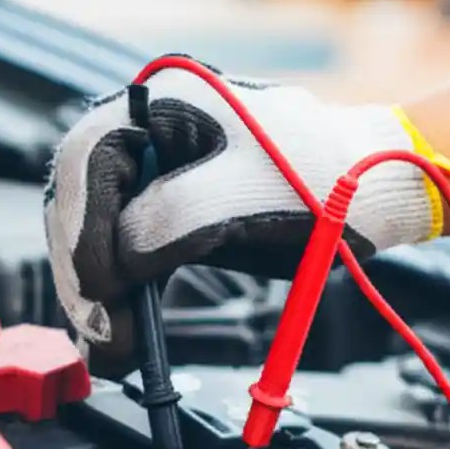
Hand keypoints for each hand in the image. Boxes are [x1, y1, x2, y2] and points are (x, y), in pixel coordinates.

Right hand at [44, 57, 449, 374]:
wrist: (371, 189)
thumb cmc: (326, 176)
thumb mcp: (246, 194)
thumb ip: (171, 218)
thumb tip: (114, 265)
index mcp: (162, 101)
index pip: (89, 160)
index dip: (83, 227)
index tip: (98, 288)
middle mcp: (144, 131)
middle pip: (79, 201)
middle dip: (83, 271)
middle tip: (101, 333)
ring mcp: (150, 172)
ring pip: (93, 233)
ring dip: (94, 294)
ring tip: (108, 347)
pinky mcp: (162, 210)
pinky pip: (122, 253)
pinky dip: (118, 296)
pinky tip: (118, 334)